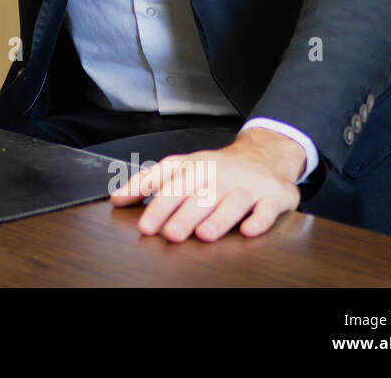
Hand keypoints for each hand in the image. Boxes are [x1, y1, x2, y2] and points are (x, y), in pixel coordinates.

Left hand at [109, 128, 306, 242]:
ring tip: (203, 235)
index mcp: (195, 166)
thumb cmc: (217, 168)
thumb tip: (117, 198)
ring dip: (218, 218)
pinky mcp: (272, 197)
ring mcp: (247, 185)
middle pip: (200, 193)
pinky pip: (267, 209)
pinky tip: (248, 230)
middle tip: (168, 233)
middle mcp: (219, 174)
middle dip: (183, 213)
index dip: (156, 199)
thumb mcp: (182, 168)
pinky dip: (259, 220)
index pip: (171, 179)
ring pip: (232, 201)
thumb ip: (150, 181)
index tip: (144, 223)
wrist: (265, 155)